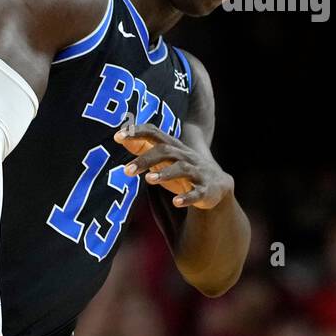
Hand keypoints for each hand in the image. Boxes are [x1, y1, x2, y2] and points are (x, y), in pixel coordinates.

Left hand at [114, 116, 233, 209]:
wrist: (217, 185)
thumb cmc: (181, 169)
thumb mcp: (163, 157)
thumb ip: (143, 147)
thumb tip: (120, 137)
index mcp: (172, 147)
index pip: (154, 133)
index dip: (137, 132)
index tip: (118, 136)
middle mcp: (185, 156)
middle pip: (165, 151)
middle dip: (146, 159)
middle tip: (126, 170)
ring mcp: (196, 173)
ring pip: (182, 169)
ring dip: (165, 174)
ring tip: (149, 180)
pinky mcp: (205, 191)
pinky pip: (197, 193)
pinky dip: (187, 197)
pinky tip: (176, 202)